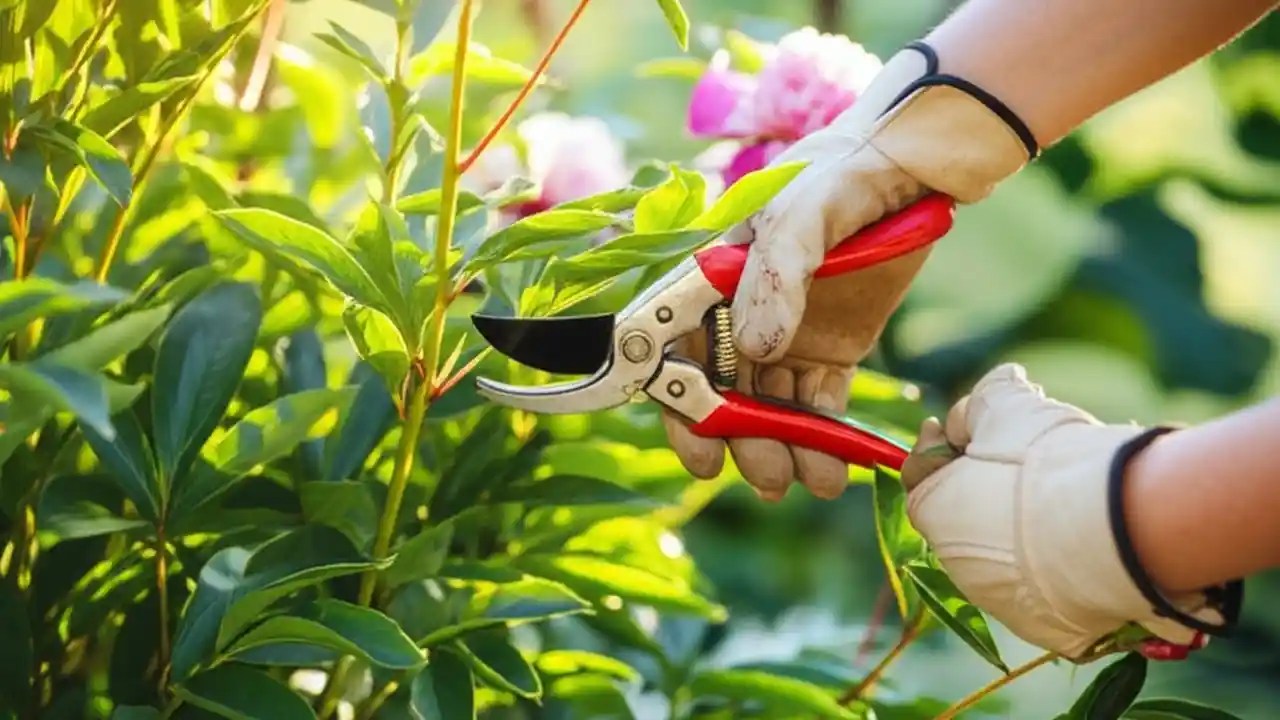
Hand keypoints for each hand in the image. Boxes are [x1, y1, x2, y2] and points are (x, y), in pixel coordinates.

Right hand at [663, 42, 1034, 499]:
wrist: (913, 168)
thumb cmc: (843, 174)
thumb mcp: (801, 211)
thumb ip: (776, 274)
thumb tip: (755, 349)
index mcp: (711, 282)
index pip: (679, 353)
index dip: (682, 407)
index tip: (702, 452)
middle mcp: (740, 316)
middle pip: (723, 393)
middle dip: (740, 441)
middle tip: (766, 477)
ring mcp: (786, 337)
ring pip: (771, 409)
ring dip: (785, 450)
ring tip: (812, 482)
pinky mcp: (832, 351)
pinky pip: (820, 407)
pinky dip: (825, 441)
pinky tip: (837, 471)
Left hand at [900, 363, 1228, 660]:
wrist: (1120, 530)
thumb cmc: (1049, 463)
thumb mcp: (1010, 406)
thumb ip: (989, 396)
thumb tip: (1001, 383)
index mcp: (934, 514)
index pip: (920, 479)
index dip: (938, 447)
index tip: (953, 426)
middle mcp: (959, 567)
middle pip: (964, 517)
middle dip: (983, 486)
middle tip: (1017, 457)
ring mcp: (1003, 603)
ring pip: (1005, 554)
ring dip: (1021, 525)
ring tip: (1060, 494)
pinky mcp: (1048, 629)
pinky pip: (1046, 587)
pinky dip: (1058, 561)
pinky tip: (1085, 533)